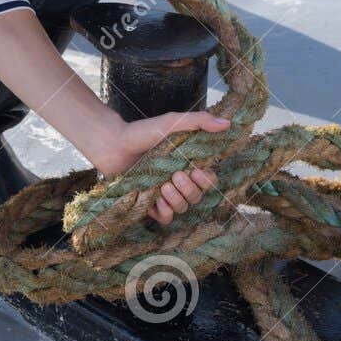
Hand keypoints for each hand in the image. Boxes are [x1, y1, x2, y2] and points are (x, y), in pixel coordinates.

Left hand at [89, 111, 227, 225]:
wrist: (113, 144)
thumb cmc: (143, 131)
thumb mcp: (172, 122)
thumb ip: (199, 121)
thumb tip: (227, 123)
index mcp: (187, 164)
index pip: (209, 181)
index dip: (206, 180)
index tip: (196, 169)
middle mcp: (178, 180)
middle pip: (197, 197)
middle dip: (189, 189)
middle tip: (175, 175)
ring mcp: (163, 193)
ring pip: (183, 208)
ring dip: (176, 199)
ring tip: (163, 186)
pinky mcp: (148, 204)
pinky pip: (166, 218)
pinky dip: (165, 212)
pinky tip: (157, 199)